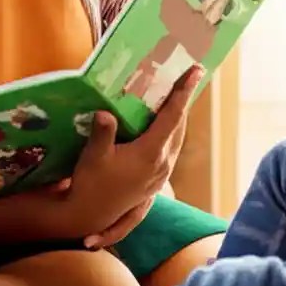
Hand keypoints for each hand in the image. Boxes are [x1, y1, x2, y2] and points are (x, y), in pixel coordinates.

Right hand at [65, 66, 203, 240]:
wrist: (90, 215)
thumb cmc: (91, 184)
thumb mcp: (93, 157)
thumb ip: (102, 133)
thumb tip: (105, 112)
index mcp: (151, 154)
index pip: (172, 116)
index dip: (183, 92)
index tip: (195, 71)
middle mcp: (162, 163)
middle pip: (179, 125)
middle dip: (184, 100)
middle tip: (187, 77)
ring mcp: (162, 173)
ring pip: (177, 137)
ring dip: (178, 116)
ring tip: (177, 96)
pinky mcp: (157, 179)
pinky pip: (170, 148)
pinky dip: (171, 131)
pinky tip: (164, 125)